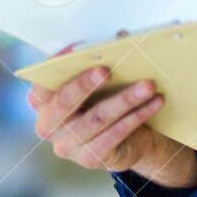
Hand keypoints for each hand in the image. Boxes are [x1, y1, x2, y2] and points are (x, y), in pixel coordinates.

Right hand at [27, 62, 196, 187]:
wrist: (126, 141)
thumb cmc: (103, 102)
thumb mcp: (97, 83)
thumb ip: (99, 60)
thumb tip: (120, 38)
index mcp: (42, 104)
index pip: (41, 85)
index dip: (56, 67)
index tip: (76, 50)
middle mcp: (48, 127)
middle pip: (65, 102)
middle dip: (86, 84)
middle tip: (108, 69)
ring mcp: (67, 146)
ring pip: (97, 118)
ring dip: (125, 99)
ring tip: (148, 85)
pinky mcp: (90, 159)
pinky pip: (116, 134)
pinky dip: (137, 116)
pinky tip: (155, 103)